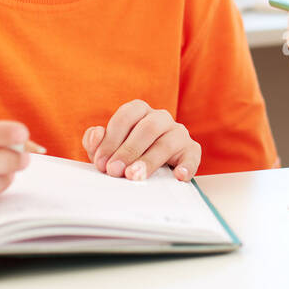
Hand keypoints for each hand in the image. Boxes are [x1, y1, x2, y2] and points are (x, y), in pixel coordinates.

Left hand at [83, 101, 199, 181]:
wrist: (152, 170)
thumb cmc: (127, 155)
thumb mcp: (108, 149)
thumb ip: (96, 141)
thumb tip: (96, 135)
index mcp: (140, 111)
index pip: (126, 115)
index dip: (112, 138)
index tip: (101, 162)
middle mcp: (161, 118)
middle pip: (148, 127)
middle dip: (128, 150)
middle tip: (114, 171)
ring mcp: (178, 133)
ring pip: (167, 142)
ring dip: (149, 160)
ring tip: (135, 176)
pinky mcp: (191, 151)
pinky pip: (192, 156)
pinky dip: (186, 166)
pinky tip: (178, 176)